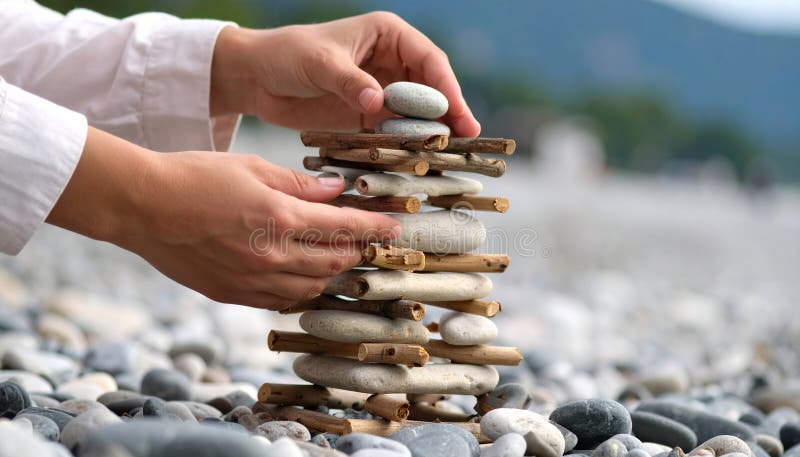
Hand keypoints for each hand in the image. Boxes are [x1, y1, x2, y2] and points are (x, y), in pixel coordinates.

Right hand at [47, 127, 399, 309]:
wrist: (142, 207)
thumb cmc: (195, 177)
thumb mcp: (252, 167)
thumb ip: (300, 185)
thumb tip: (337, 190)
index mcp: (280, 219)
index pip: (344, 229)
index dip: (375, 228)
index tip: (395, 227)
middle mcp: (271, 257)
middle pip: (335, 262)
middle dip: (359, 252)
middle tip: (370, 242)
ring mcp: (252, 281)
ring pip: (312, 287)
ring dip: (334, 273)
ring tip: (342, 258)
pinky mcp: (234, 295)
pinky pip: (282, 300)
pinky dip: (303, 289)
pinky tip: (305, 276)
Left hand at [210, 12, 480, 136]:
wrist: (257, 78)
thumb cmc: (287, 55)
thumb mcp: (319, 63)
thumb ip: (350, 82)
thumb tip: (379, 102)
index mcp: (388, 35)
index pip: (429, 60)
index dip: (447, 87)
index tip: (458, 114)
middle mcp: (392, 62)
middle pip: (431, 89)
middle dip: (449, 114)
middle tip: (466, 140)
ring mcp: (382, 90)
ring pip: (417, 113)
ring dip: (431, 133)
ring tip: (449, 157)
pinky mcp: (369, 116)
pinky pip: (395, 131)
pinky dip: (406, 146)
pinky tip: (417, 162)